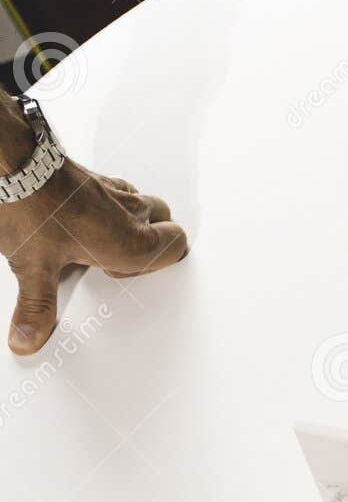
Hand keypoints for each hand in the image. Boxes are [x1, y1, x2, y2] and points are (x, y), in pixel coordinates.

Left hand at [0, 99, 185, 354]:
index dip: (161, 264)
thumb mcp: (34, 267)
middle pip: (166, 223)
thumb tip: (28, 339)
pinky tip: (77, 214)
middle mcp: (130, 213)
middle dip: (153, 240)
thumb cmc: (32, 207)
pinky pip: (118, 190)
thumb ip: (37, 307)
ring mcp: (114, 190)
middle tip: (119, 258)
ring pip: (144, 204)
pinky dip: (108, 202)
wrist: (12, 161)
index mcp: (130, 242)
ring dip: (131, 219)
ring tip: (98, 236)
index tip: (129, 275)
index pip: (177, 246)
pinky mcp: (94, 175)